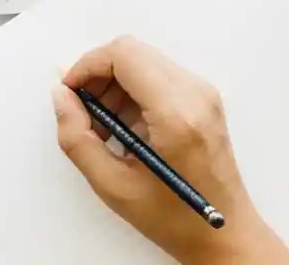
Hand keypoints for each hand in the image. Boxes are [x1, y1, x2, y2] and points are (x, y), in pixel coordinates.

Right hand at [54, 36, 288, 264]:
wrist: (226, 235)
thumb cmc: (174, 219)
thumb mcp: (113, 186)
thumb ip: (77, 138)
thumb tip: (61, 98)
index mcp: (176, 114)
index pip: (124, 55)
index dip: (87, 66)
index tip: (69, 92)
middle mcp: (195, 94)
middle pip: (133, 52)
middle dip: (98, 74)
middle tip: (82, 111)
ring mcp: (204, 94)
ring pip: (144, 61)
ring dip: (114, 84)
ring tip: (104, 127)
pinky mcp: (204, 100)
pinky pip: (159, 76)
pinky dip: (133, 92)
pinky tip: (126, 129)